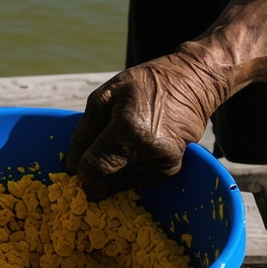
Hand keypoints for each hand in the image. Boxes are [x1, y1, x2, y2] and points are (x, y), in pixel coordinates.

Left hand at [66, 49, 230, 199]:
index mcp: (128, 131)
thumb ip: (85, 130)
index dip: (81, 172)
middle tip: (96, 152)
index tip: (78, 164)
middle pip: (106, 183)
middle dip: (94, 173)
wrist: (194, 82)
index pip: (94, 170)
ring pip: (120, 185)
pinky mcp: (171, 171)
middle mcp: (148, 153)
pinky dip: (128, 171)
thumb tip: (72, 164)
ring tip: (122, 143)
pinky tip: (135, 148)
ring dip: (112, 172)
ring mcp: (162, 165)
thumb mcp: (106, 95)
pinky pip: (137, 182)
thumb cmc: (146, 84)